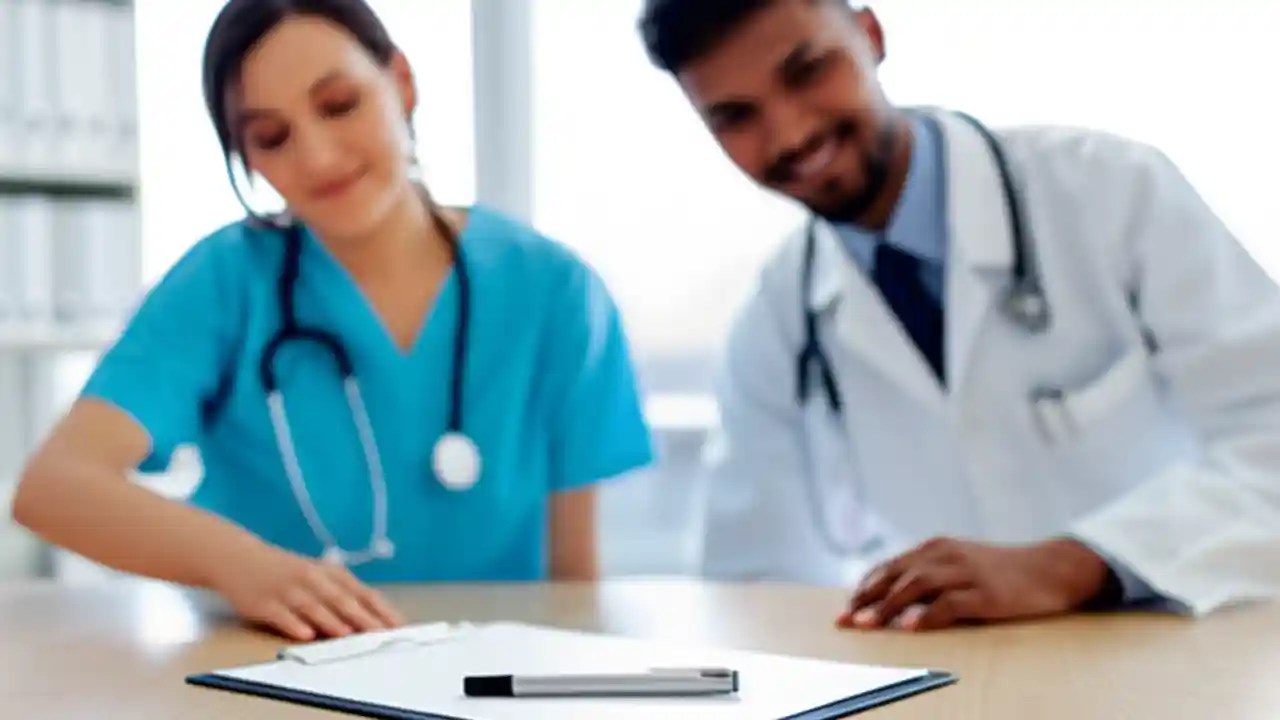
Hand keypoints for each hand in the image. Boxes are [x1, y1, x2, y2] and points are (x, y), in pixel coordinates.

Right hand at [208, 543, 404, 640]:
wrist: (240, 559)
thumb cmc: (288, 572)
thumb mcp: (318, 576)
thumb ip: (343, 595)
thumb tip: (373, 617)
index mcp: (330, 574)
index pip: (363, 593)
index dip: (381, 610)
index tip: (398, 626)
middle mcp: (312, 579)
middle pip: (342, 600)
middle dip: (363, 618)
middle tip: (380, 635)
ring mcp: (288, 590)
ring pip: (313, 607)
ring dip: (331, 620)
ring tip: (348, 633)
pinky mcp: (265, 603)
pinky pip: (282, 615)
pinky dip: (294, 624)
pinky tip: (305, 634)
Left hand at [837, 537, 1109, 631]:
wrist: (1050, 567)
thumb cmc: (1000, 571)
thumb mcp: (959, 565)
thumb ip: (929, 577)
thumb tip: (892, 601)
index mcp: (935, 549)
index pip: (890, 567)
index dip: (865, 587)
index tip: (846, 607)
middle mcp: (946, 555)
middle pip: (897, 575)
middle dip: (868, 598)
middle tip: (848, 619)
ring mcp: (966, 572)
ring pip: (917, 586)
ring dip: (889, 606)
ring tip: (870, 624)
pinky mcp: (986, 593)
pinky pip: (951, 603)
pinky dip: (928, 615)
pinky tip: (912, 627)